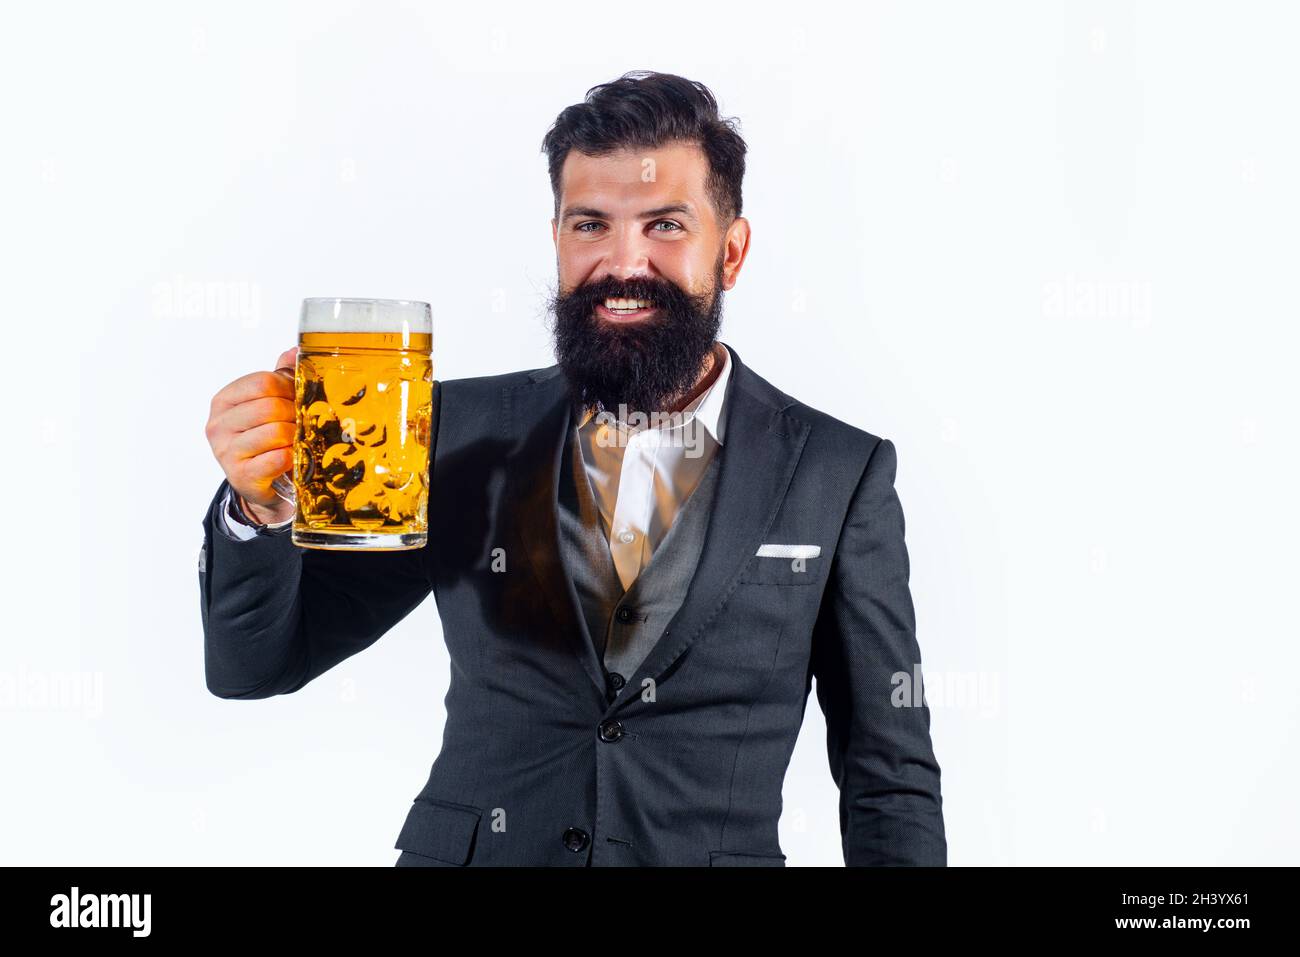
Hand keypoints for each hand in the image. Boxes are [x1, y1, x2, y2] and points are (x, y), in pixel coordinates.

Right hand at [205, 347, 297, 524]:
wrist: (261, 485)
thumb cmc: (265, 440)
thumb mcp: (268, 405)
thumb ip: (279, 377)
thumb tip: (294, 350)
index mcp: (224, 400)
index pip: (261, 382)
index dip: (288, 388)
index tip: (296, 398)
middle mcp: (218, 425)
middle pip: (270, 406)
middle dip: (294, 414)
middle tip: (301, 422)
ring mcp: (225, 452)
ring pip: (276, 432)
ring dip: (295, 436)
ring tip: (296, 440)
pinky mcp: (240, 476)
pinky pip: (278, 458)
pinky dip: (291, 457)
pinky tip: (290, 458)